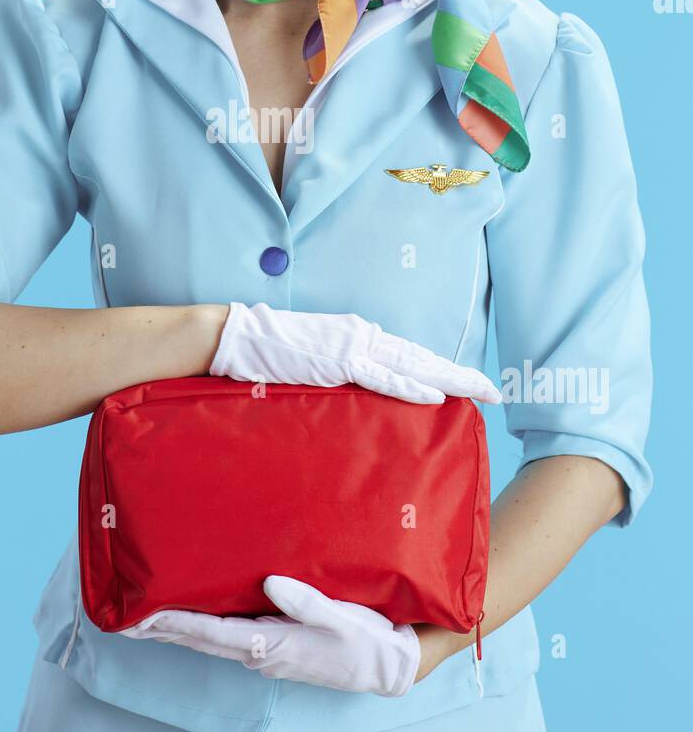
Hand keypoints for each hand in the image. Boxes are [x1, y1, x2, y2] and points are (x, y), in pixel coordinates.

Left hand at [119, 576, 421, 697]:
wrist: (386, 664)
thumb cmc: (363, 639)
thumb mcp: (340, 617)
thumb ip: (304, 600)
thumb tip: (269, 583)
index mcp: (272, 644)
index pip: (211, 632)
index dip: (174, 623)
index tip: (142, 616)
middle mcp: (261, 652)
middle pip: (201, 639)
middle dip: (162, 628)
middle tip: (123, 617)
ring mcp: (266, 651)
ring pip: (211, 639)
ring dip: (177, 629)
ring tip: (144, 615)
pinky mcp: (274, 645)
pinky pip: (228, 635)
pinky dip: (201, 628)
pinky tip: (190, 617)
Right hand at [209, 301, 501, 404]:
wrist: (238, 334)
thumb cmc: (268, 350)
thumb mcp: (312, 361)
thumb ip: (338, 373)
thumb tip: (358, 397)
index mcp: (358, 334)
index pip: (409, 354)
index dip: (441, 367)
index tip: (468, 381)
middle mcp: (363, 334)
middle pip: (422, 357)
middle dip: (460, 374)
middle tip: (493, 389)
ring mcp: (352, 346)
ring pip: (413, 364)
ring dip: (450, 378)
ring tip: (481, 391)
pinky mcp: (338, 361)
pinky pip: (382, 377)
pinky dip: (411, 386)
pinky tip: (436, 395)